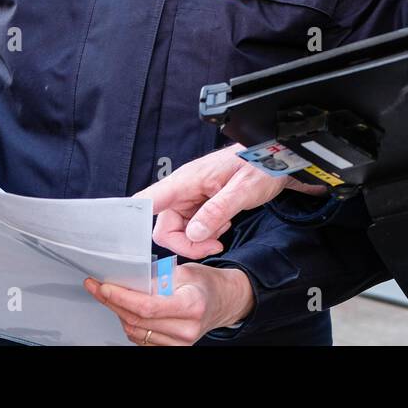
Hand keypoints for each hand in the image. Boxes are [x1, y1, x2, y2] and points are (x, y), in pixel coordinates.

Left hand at [85, 262, 251, 345]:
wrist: (222, 301)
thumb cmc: (204, 284)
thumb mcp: (184, 271)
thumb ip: (157, 279)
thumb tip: (127, 282)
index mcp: (192, 306)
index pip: (148, 307)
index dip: (121, 297)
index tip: (104, 287)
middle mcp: (186, 329)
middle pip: (138, 320)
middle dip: (113, 302)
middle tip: (98, 288)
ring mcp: (180, 343)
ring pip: (135, 332)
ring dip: (119, 313)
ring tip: (115, 297)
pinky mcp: (173, 349)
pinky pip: (141, 340)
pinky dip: (130, 324)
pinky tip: (128, 311)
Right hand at [136, 146, 322, 258]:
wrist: (275, 162)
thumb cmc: (260, 167)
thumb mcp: (243, 190)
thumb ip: (217, 211)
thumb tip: (194, 233)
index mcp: (186, 180)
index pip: (147, 200)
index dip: (132, 221)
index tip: (134, 243)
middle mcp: (183, 189)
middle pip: (164, 227)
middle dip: (186, 243)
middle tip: (213, 245)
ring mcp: (191, 197)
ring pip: (179, 230)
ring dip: (198, 239)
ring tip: (223, 230)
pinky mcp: (200, 204)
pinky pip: (192, 228)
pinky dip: (206, 234)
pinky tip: (223, 225)